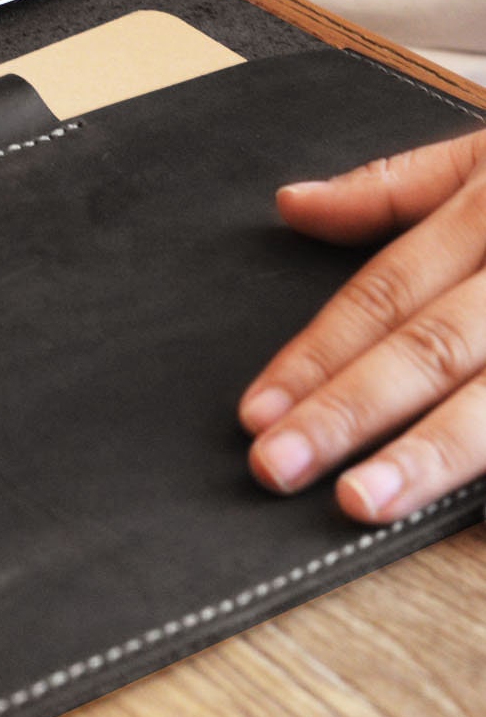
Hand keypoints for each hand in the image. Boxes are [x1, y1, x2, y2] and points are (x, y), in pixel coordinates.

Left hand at [240, 125, 485, 521]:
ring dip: (437, 454)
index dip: (316, 353)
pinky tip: (481, 529)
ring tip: (365, 502)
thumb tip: (292, 205)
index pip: (385, 291)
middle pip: (433, 346)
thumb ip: (396, 187)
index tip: (254, 412)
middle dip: (350, 410)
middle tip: (275, 468)